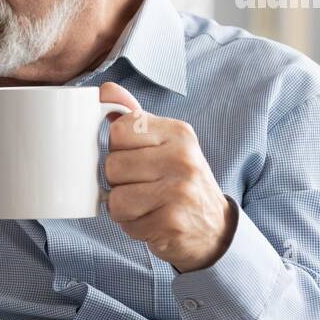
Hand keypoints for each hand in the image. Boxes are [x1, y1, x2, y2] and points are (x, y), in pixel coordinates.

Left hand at [101, 82, 237, 272]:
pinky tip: (154, 221)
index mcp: (178, 132)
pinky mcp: (172, 221)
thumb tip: (105, 90)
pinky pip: (126, 223)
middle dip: (118, 182)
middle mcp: (182, 157)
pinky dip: (134, 227)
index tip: (136, 159)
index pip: (119, 130)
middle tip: (143, 187)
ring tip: (147, 205)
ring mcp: (179, 190)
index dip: (117, 149)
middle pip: (112, 166)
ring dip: (123, 208)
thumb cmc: (179, 182)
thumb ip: (133, 117)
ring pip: (115, 197)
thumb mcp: (164, 144)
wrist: (215, 229)